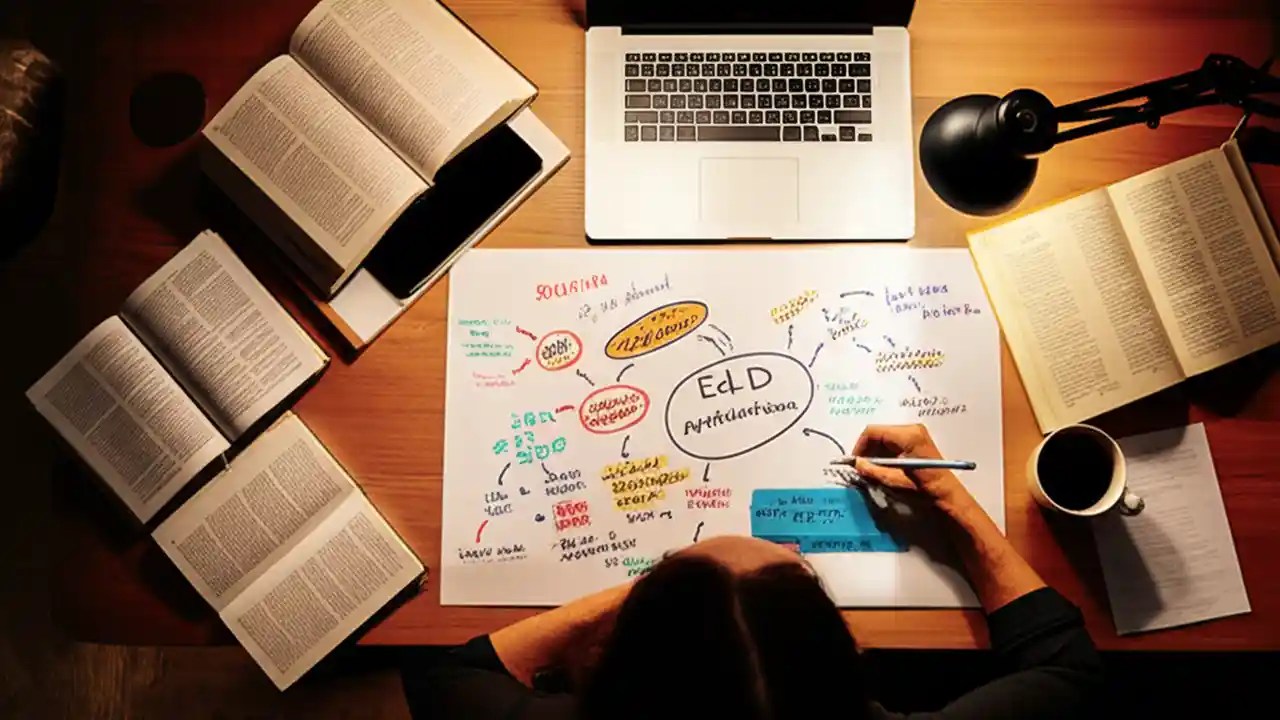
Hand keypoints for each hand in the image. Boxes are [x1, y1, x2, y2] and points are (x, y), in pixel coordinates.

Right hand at [850, 424, 967, 504]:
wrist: (946, 493)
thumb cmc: (923, 489)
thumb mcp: (894, 481)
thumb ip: (872, 470)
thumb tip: (855, 463)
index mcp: (907, 436)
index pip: (873, 432)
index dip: (860, 446)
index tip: (855, 461)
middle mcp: (912, 428)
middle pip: (879, 432)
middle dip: (867, 449)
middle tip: (862, 467)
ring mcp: (916, 432)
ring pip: (885, 436)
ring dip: (875, 451)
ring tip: (872, 468)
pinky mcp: (917, 438)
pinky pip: (893, 440)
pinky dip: (885, 451)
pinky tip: (884, 466)